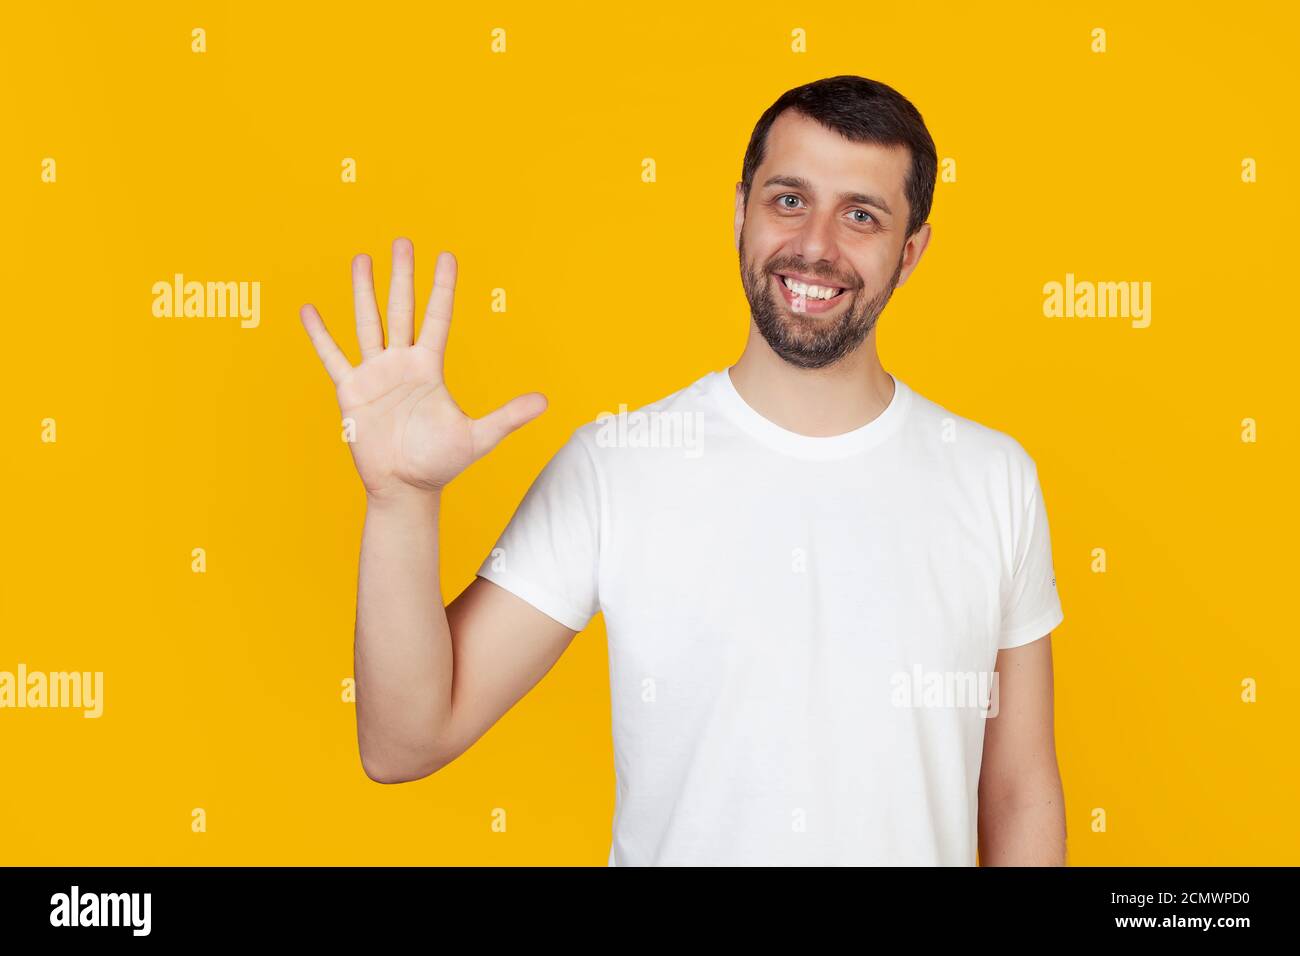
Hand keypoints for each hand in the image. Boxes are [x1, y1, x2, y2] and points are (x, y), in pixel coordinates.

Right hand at [300, 238, 546, 500]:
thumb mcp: (479, 437)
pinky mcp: (351, 391)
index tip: (446, 256)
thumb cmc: (441, 464)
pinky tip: (310, 310)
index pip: (437, 318)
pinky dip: (320, 335)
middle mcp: (401, 363)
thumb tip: (545, 402)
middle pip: (401, 309)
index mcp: (429, 367)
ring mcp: (374, 374)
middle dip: (402, 276)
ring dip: (364, 292)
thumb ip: (508, 416)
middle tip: (403, 240)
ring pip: (368, 323)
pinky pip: (333, 357)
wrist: (405, 488)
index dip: (442, 288)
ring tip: (361, 259)